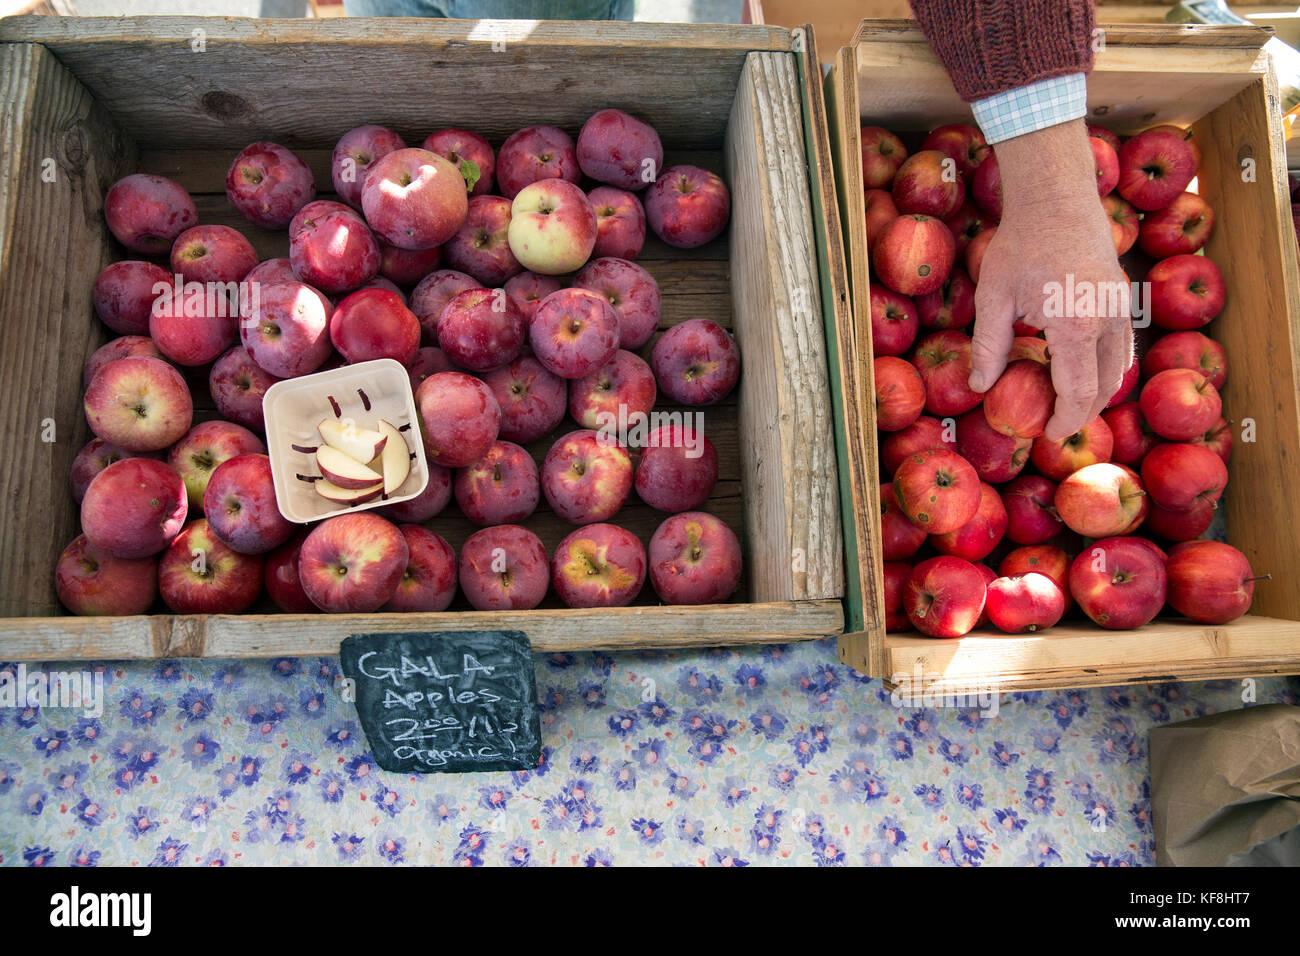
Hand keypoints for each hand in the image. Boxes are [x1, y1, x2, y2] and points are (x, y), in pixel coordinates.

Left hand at [968, 119, 1133, 441]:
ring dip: (1096, 392)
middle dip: (1081, 413)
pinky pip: (1121, 347)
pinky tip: (1077, 372)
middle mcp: (1107, 321)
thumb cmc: (1020, 244)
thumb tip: (980, 387)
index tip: (1045, 434)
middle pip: (1105, 387)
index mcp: (1075, 326)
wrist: (1058, 198)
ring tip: (1064, 405)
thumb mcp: (993, 296)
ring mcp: (1121, 308)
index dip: (1064, 420)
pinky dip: (1104, 368)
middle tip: (1052, 426)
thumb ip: (988, 346)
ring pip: (1118, 368)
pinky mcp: (1123, 298)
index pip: (1078, 392)